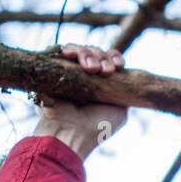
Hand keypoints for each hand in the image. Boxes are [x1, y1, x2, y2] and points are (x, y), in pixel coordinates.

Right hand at [33, 44, 128, 159]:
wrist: (71, 132)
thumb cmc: (97, 126)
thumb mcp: (120, 110)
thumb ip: (124, 92)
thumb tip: (125, 75)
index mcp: (102, 84)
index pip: (109, 61)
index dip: (114, 58)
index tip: (118, 65)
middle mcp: (86, 76)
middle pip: (96, 52)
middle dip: (102, 58)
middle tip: (104, 71)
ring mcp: (71, 72)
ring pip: (82, 50)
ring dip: (88, 54)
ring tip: (90, 68)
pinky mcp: (55, 69)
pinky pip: (62, 51)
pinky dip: (69, 49)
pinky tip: (70, 54)